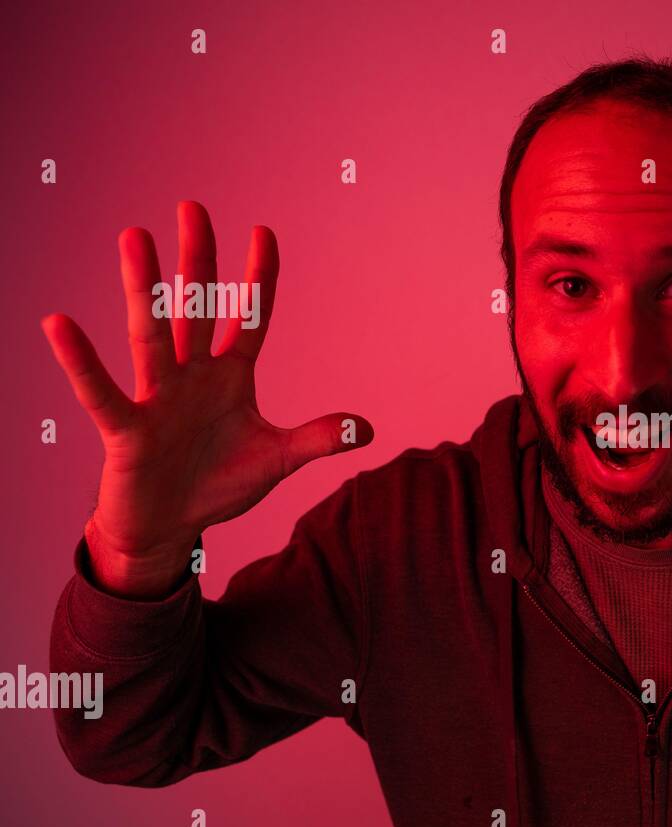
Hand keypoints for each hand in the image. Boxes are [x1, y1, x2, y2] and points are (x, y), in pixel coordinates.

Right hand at [42, 201, 372, 597]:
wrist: (171, 529)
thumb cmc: (218, 485)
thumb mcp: (277, 460)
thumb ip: (317, 440)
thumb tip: (366, 429)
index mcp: (230, 379)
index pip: (250, 319)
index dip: (259, 280)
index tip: (263, 232)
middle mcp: (193, 377)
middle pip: (198, 309)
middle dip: (198, 261)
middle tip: (193, 207)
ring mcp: (158, 399)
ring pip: (153, 336)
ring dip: (145, 290)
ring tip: (133, 237)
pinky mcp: (128, 430)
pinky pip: (102, 391)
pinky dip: (81, 363)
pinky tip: (60, 325)